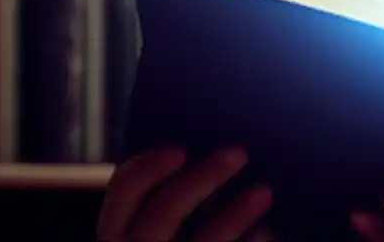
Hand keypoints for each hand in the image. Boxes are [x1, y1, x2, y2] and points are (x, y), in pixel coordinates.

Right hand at [96, 146, 273, 240]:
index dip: (147, 167)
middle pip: (161, 214)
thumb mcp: (165, 223)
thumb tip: (218, 156)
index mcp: (118, 234)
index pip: (122, 192)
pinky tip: (266, 233)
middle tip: (239, 152)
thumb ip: (176, 198)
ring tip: (264, 192)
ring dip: (233, 216)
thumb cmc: (180, 235)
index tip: (181, 149)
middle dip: (201, 179)